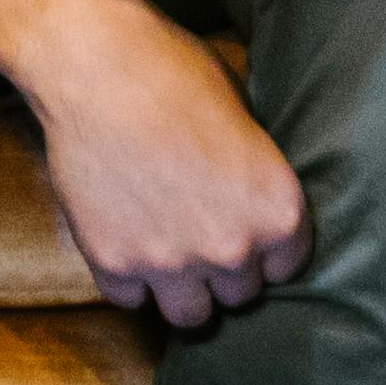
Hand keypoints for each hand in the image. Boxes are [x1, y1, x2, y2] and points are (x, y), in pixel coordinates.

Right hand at [18, 8, 309, 326]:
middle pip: (239, 294)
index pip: (286, 266)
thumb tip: (248, 203)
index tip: (242, 228)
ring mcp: (171, 262)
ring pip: (190, 316)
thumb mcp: (246, 119)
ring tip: (167, 251)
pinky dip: (127, 276)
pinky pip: (130, 298)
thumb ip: (254, 178)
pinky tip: (124, 236)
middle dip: (222, 267)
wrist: (99, 68)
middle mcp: (233, 247)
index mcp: (278, 210)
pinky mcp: (114, 264)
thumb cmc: (177, 74)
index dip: (263, 247)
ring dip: (182, 289)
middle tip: (198, 231)